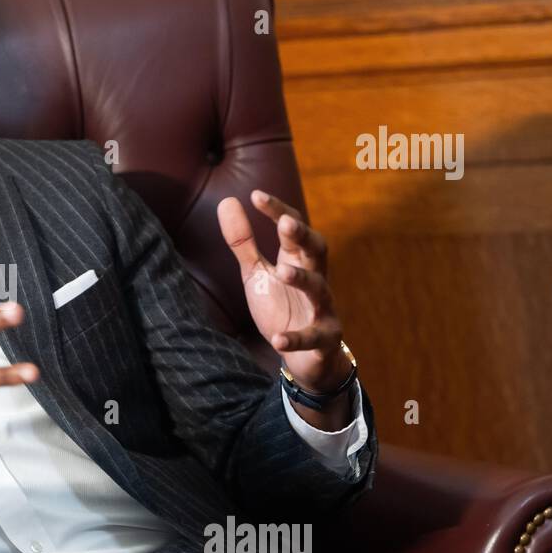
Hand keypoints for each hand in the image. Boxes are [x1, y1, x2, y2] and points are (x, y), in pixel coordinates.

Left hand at [217, 190, 351, 395]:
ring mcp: (322, 310)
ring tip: (282, 271)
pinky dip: (295, 339)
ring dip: (303, 279)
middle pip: (316, 250)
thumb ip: (243, 242)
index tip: (255, 195)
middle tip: (286, 222)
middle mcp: (315, 279)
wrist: (304, 357)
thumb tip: (227, 201)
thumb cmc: (281, 307)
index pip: (292, 229)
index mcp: (297, 261)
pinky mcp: (324, 339)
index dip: (277, 211)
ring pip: (320, 290)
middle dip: (303, 236)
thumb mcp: (256, 273)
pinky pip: (313, 338)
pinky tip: (278, 339)